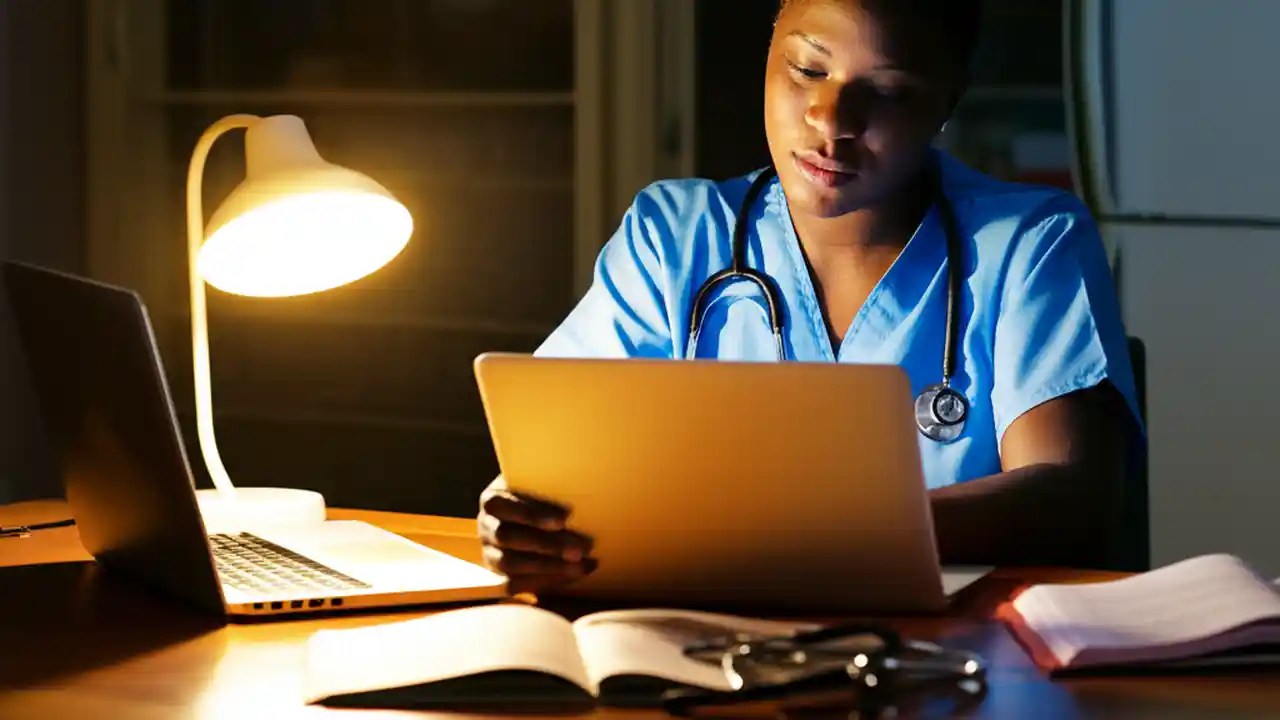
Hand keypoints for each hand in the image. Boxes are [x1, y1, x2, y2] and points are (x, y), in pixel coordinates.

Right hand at [477, 475, 595, 594]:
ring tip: (580, 565)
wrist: (531, 516)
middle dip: (546, 544)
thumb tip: (577, 502)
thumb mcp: (542, 486)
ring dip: (548, 567)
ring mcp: (490, 553)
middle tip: (579, 549)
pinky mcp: (500, 575)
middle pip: (509, 538)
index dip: (533, 514)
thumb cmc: (542, 495)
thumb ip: (552, 491)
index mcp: (493, 500)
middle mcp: (486, 527)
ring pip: (511, 564)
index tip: (564, 519)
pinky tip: (573, 576)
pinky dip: (545, 582)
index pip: (507, 507)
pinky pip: (516, 584)